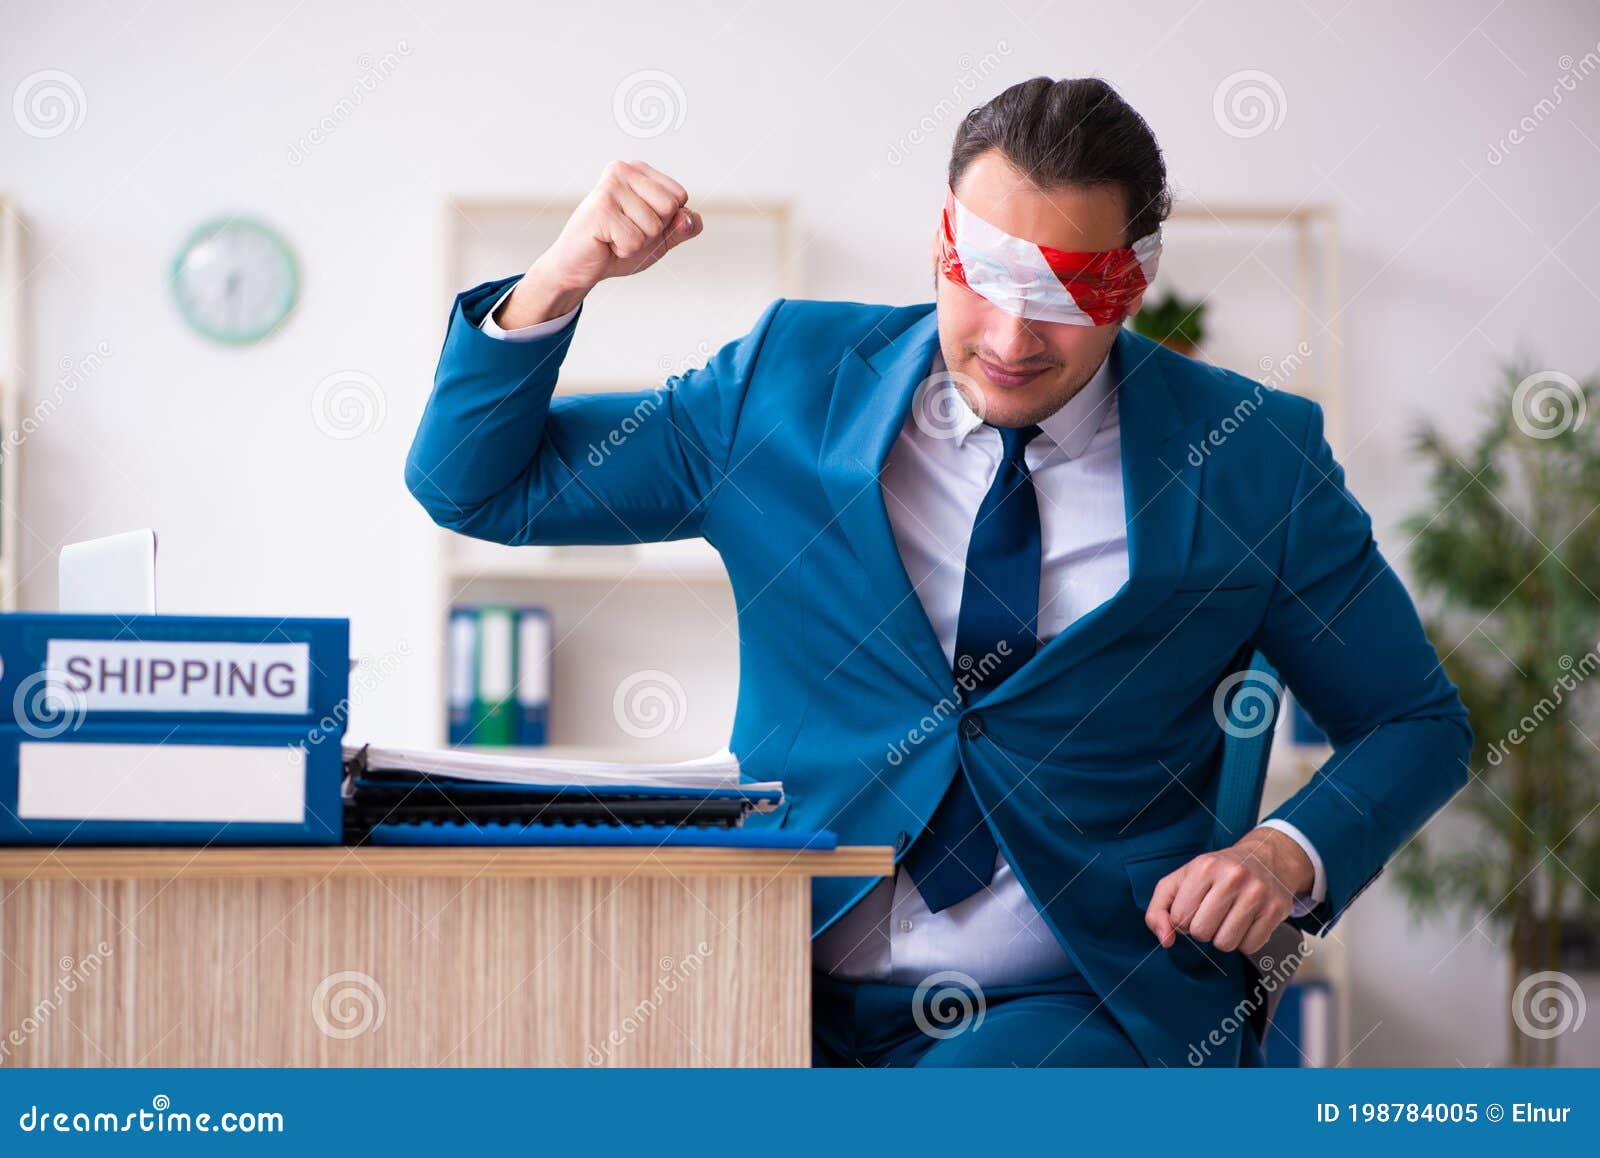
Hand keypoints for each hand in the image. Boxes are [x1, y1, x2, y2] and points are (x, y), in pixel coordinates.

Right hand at [496, 160, 703, 327]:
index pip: (679, 196)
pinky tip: (605, 243)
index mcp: (639, 171)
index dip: (665, 221)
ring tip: (613, 237)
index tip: (638, 223)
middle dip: (652, 232)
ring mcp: (610, 187)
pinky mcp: (601, 209)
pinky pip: (635, 240)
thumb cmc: (617, 246)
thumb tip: (691, 218)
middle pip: (669, 208)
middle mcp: (623, 170)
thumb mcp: (659, 238)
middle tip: (624, 232)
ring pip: (653, 226)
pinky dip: (623, 250)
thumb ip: (681, 228)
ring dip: (636, 243)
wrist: (579, 267)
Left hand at [1143, 827, 1313, 954]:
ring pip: (1225, 944)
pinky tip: (1247, 922)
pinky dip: (1244, 941)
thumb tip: (1165, 940)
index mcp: (1204, 866)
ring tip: (1228, 917)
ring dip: (1222, 937)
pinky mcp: (1277, 909)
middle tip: (1212, 912)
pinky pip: (1250, 947)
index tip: (1193, 907)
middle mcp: (1233, 877)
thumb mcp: (1181, 880)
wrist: (1265, 858)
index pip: (1178, 918)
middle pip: (1201, 932)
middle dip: (1202, 929)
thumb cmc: (1216, 873)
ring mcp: (1258, 893)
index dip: (1182, 919)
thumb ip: (1158, 909)